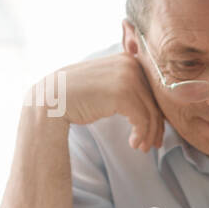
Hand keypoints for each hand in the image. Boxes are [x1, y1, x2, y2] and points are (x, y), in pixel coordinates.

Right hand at [32, 52, 164, 152]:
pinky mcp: (123, 94)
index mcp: (129, 59)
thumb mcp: (107, 83)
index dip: (157, 112)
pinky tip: (133, 144)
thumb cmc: (78, 95)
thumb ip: (128, 85)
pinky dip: (141, 135)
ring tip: (142, 148)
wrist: (51, 98)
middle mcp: (131, 64)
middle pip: (155, 100)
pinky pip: (142, 119)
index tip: (155, 131)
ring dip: (148, 134)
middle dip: (156, 126)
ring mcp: (128, 77)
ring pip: (151, 112)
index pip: (153, 89)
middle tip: (154, 144)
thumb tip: (154, 105)